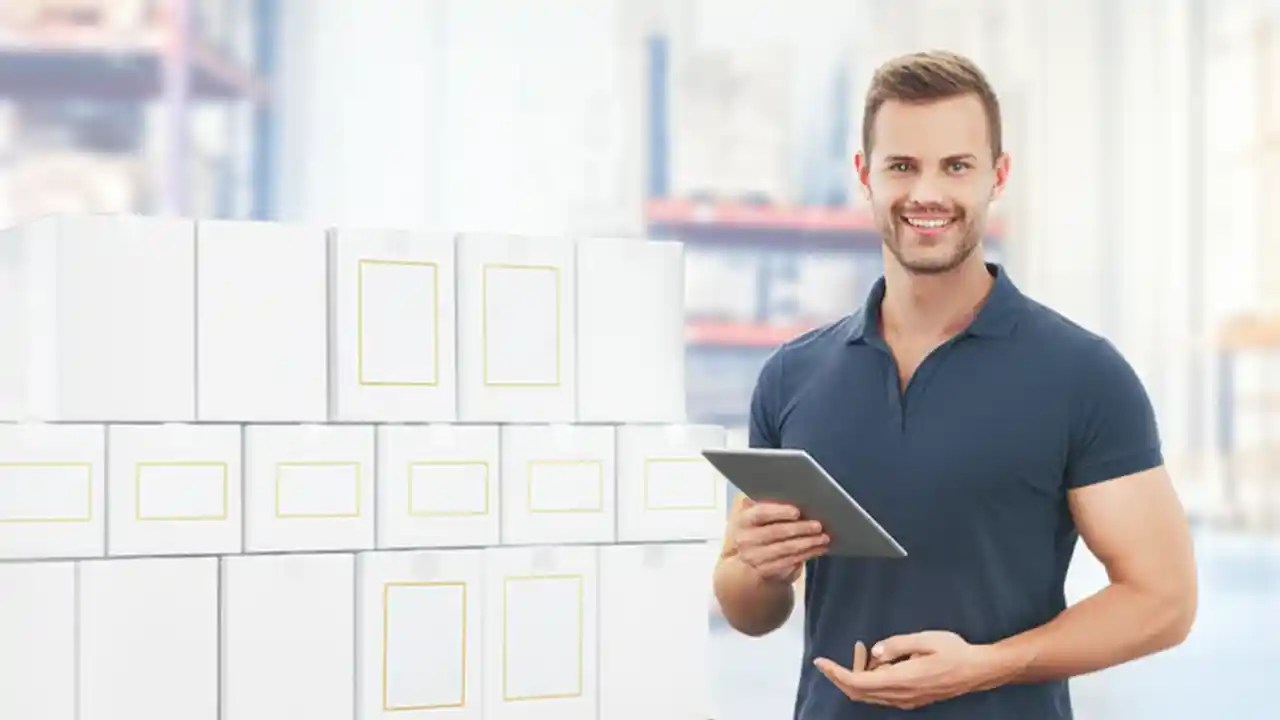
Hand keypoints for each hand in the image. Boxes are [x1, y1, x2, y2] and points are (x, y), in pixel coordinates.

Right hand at [728, 497, 828, 583]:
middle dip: (800, 528)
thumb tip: (796, 496)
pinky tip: (818, 548)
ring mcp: (754, 557)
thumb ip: (771, 505)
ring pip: (786, 549)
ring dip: (808, 543)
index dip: (779, 512)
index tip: (797, 512)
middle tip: (818, 525)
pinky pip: (790, 562)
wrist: (750, 556)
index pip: (760, 514)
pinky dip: (807, 554)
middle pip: (776, 533)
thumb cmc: (761, 527)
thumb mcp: (760, 514)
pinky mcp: (765, 571)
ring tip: (824, 538)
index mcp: (743, 520)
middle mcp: (745, 540)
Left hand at [813, 631, 1007, 710]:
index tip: (821, 662)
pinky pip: (881, 694)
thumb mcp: (926, 639)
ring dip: (858, 675)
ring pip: (869, 694)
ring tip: (865, 649)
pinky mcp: (911, 699)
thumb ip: (897, 644)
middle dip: (840, 676)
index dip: (836, 672)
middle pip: (858, 692)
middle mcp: (900, 695)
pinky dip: (871, 679)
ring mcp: (906, 700)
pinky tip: (880, 660)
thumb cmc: (955, 651)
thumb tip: (874, 651)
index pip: (858, 682)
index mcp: (902, 679)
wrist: (978, 671)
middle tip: (835, 656)